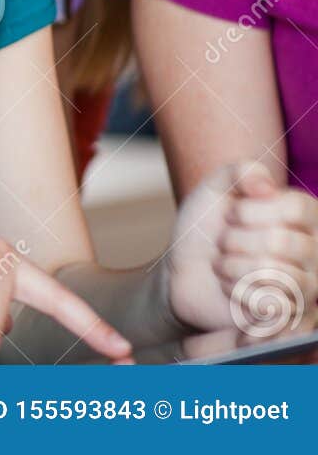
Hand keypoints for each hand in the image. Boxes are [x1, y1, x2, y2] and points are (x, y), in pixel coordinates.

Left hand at [167, 160, 317, 334]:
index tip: (232, 214)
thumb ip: (240, 171)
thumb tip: (265, 186)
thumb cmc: (204, 229)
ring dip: (232, 267)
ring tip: (224, 266)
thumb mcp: (214, 189)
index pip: (296, 207)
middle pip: (282, 241)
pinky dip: (238, 292)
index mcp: (305, 216)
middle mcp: (314, 250)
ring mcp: (307, 285)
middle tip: (224, 244)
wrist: (182, 272)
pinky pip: (270, 303)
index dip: (253, 210)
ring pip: (274, 272)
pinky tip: (231, 289)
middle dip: (235, 241)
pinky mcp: (290, 316)